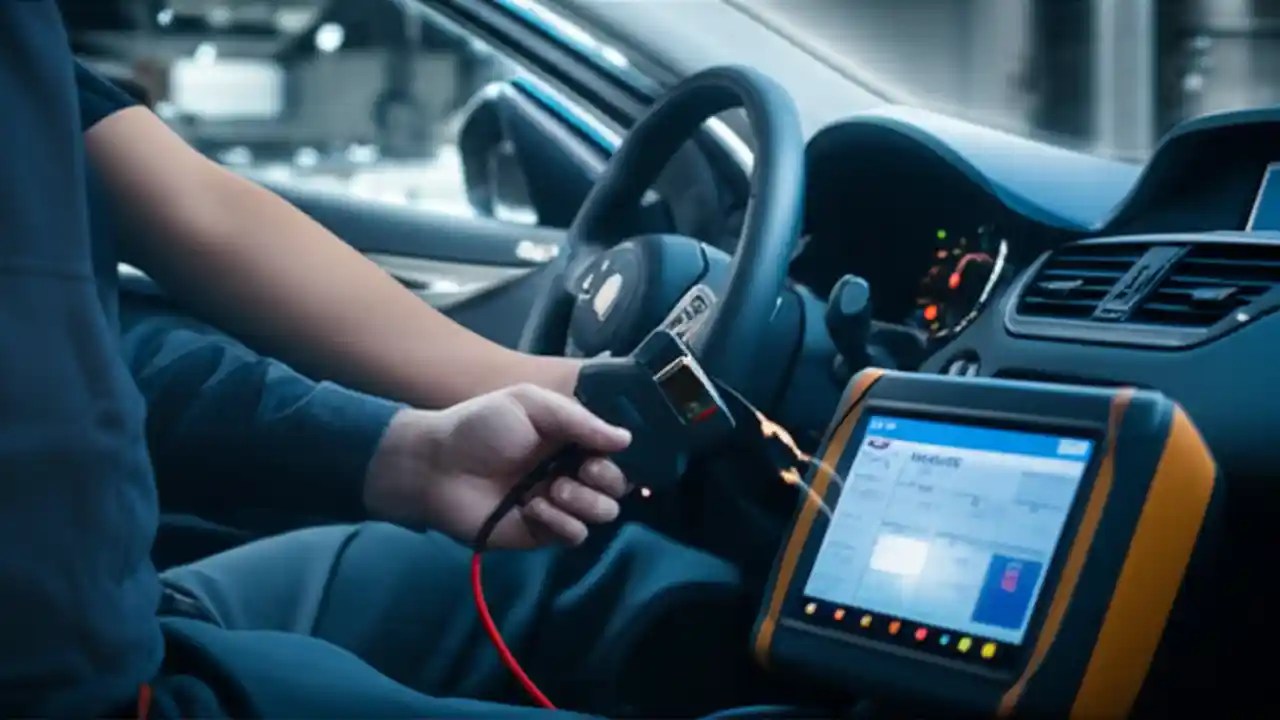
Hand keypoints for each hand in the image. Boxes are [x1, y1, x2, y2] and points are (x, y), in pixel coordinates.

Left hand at [364, 384, 631, 547]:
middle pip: (618, 485)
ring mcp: (559, 504)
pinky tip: (533, 508)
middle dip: (608, 478)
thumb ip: (580, 420)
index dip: (621, 455)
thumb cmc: (480, 426)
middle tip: (583, 470)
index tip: (608, 450)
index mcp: (571, 439)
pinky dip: (561, 522)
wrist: (437, 466)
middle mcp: (571, 471)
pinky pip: (575, 535)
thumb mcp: (530, 404)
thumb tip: (627, 440)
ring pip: (604, 513)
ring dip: (585, 501)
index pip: (616, 452)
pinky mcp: (543, 533)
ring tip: (553, 490)